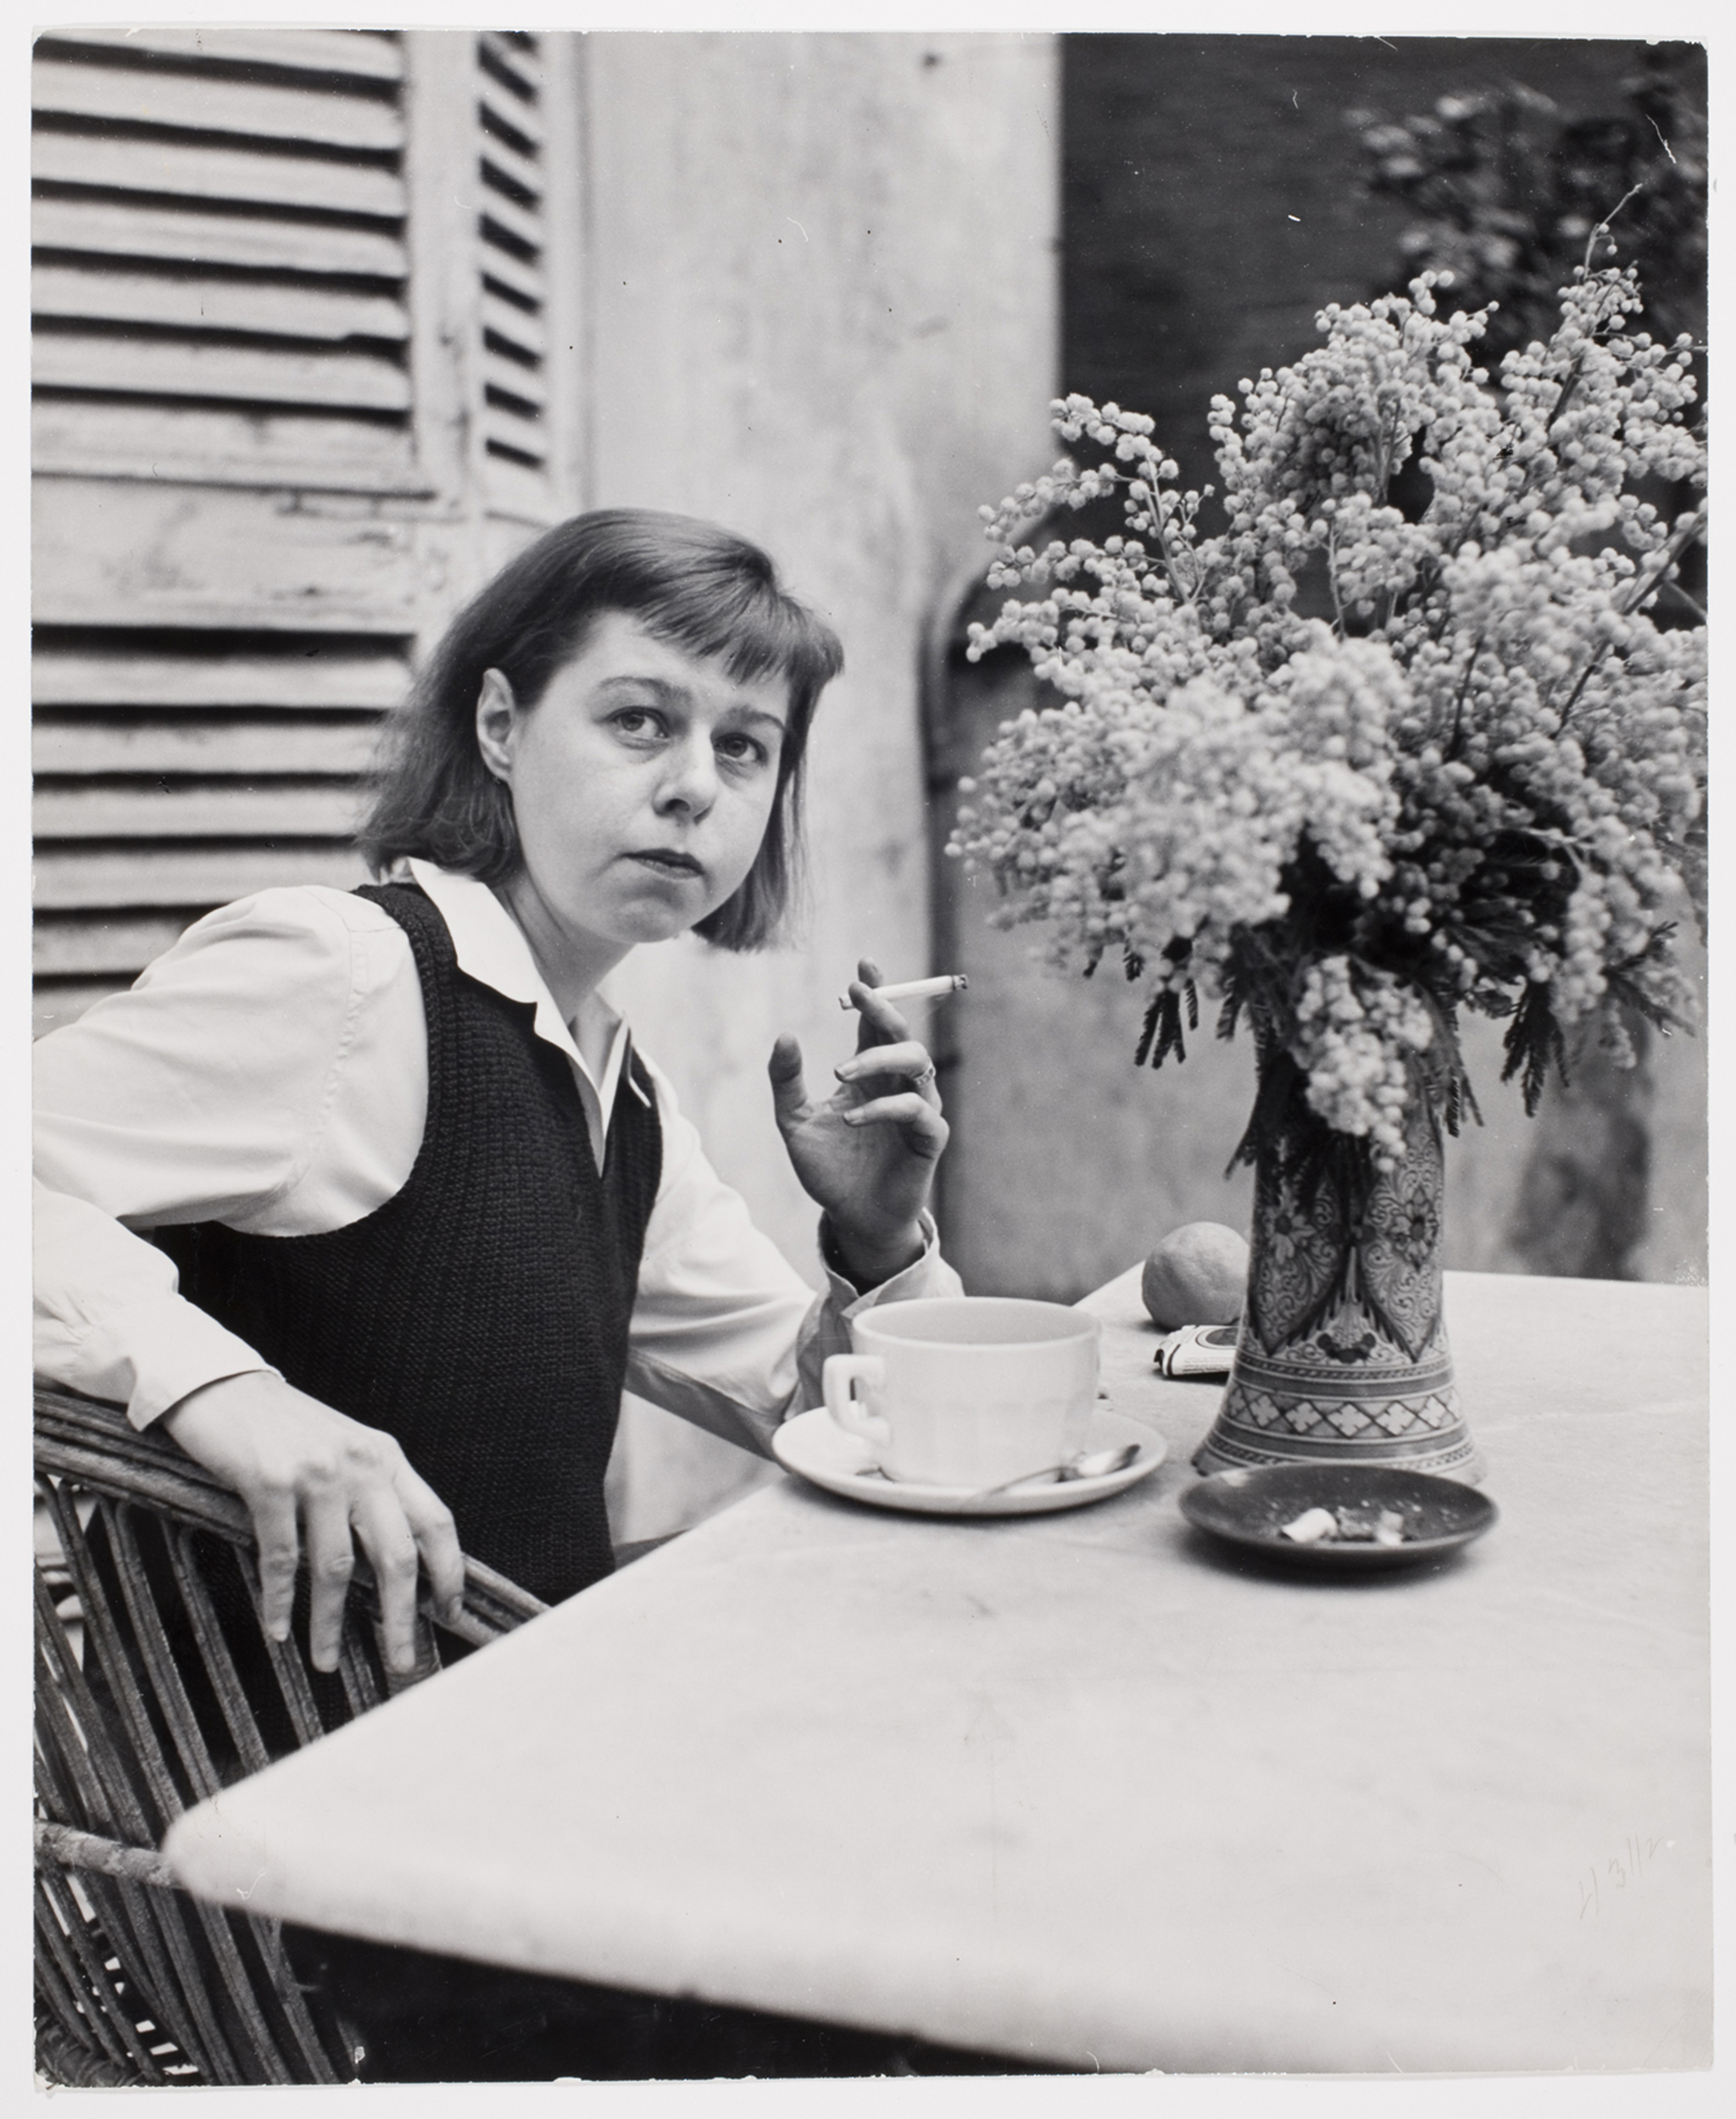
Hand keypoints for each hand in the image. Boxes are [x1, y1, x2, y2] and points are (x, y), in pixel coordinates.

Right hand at [160, 1372, 464, 1675]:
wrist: (223, 1388)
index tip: (451, 1615)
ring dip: (329, 1622)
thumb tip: (399, 1563)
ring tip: (324, 1661)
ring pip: (335, 1566)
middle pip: (396, 1555)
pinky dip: (279, 1600)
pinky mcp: (270, 1482)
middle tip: (402, 1662)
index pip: (436, 1522)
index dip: (450, 1572)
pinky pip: (280, 1557)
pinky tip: (279, 1628)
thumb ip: (373, 1494)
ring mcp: (317, 1473)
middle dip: (401, 1616)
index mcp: (387, 1458)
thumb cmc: (286, 1429)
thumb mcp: (346, 1450)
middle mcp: (361, 1465)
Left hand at [767, 957, 949, 1285]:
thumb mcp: (794, 1121)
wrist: (850, 1217)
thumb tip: (786, 1034)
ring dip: (878, 1058)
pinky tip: (851, 1118)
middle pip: (902, 1032)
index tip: (862, 965)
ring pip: (917, 1061)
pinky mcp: (929, 1138)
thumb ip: (786, 1081)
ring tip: (839, 1073)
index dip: (876, 991)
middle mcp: (897, 1084)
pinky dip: (884, 1107)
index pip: (877, 1023)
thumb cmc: (829, 1169)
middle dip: (883, 1007)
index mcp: (870, 1073)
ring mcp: (917, 1109)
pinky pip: (917, 1109)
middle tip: (856, 995)